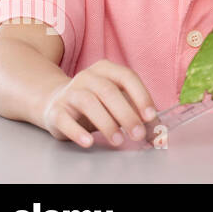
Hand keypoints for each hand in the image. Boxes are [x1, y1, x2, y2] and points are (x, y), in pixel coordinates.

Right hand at [41, 59, 157, 148]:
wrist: (54, 102)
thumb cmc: (95, 102)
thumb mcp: (117, 102)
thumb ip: (137, 113)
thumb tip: (158, 132)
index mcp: (106, 69)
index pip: (127, 77)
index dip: (141, 96)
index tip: (151, 116)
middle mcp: (87, 77)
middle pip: (109, 91)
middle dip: (126, 114)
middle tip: (138, 133)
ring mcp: (69, 92)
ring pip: (89, 103)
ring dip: (106, 123)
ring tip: (118, 140)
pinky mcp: (55, 111)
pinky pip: (65, 120)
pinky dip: (78, 132)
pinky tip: (89, 142)